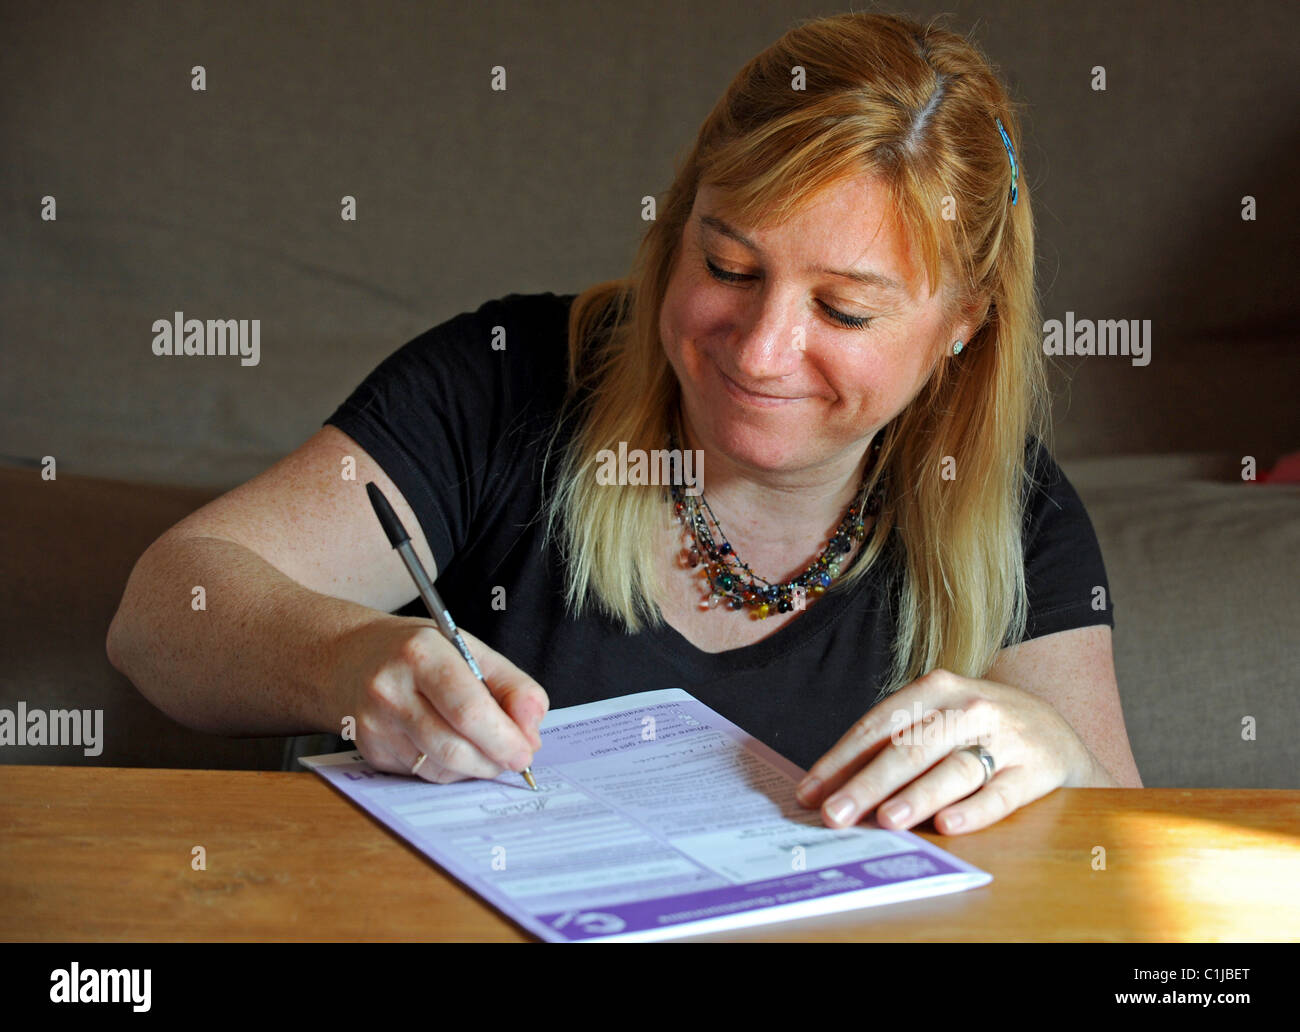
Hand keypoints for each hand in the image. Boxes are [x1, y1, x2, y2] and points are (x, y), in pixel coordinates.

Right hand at [329, 616, 547, 782]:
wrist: (349, 659)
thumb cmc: (418, 653)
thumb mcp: (468, 649)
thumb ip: (511, 685)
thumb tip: (532, 728)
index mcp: (420, 654)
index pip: (468, 708)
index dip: (504, 737)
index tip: (527, 751)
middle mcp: (390, 690)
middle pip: (454, 747)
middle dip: (494, 760)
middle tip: (515, 757)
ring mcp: (375, 726)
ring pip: (441, 768)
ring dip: (475, 768)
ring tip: (487, 750)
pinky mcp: (371, 752)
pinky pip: (424, 775)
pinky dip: (450, 769)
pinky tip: (453, 747)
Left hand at [795, 668, 1095, 834]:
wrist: (1058, 735)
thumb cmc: (979, 730)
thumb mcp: (938, 721)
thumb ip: (893, 746)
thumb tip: (833, 788)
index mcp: (936, 689)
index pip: (879, 725)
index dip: (841, 760)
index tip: (811, 793)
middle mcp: (969, 706)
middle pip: (909, 747)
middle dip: (866, 783)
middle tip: (834, 815)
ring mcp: (1005, 737)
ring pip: (953, 768)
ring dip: (917, 795)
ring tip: (886, 820)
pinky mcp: (1035, 770)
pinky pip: (1000, 793)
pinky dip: (974, 810)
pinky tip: (948, 825)